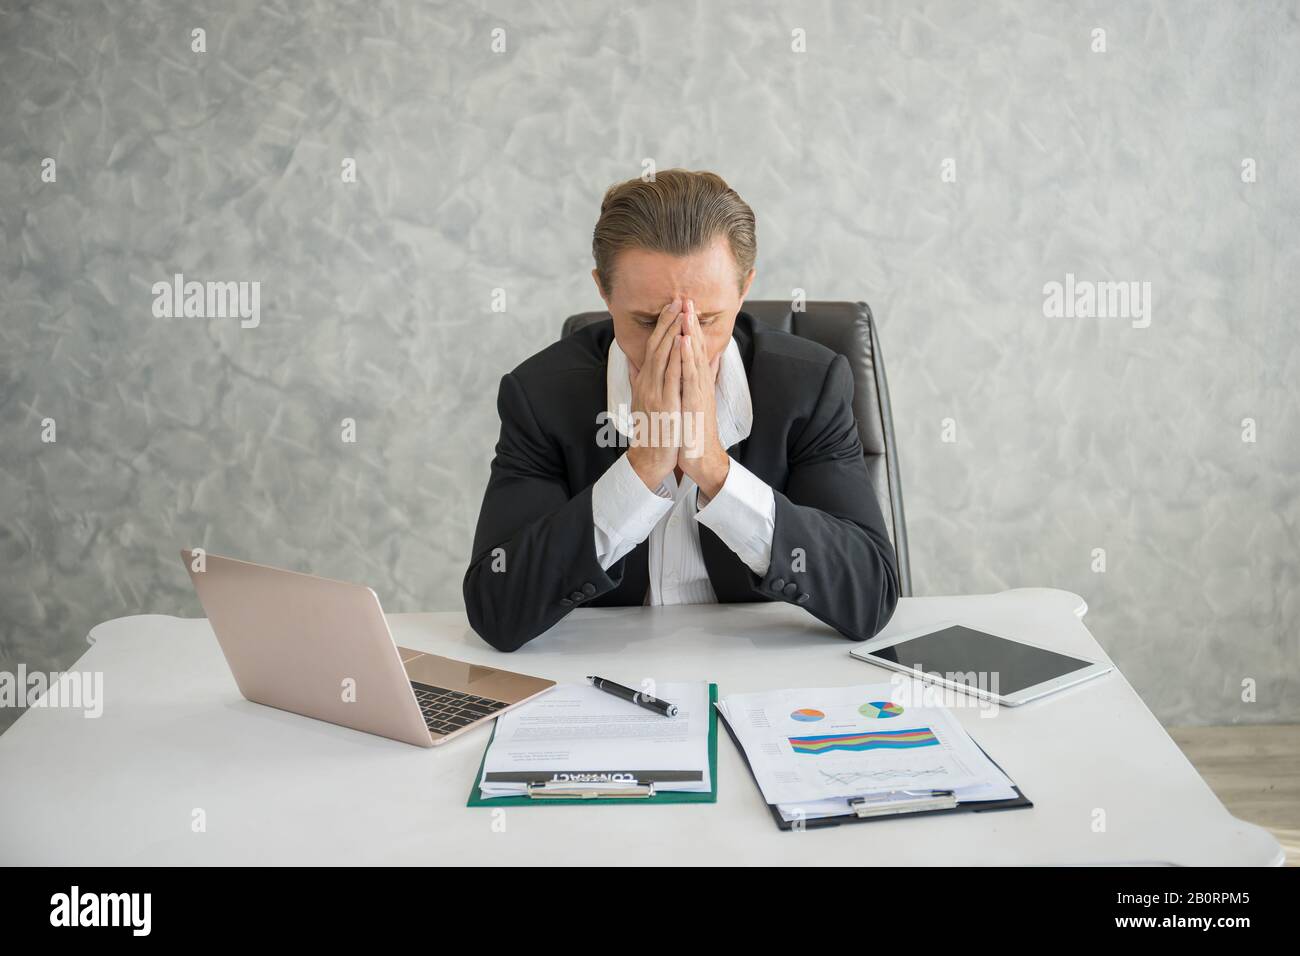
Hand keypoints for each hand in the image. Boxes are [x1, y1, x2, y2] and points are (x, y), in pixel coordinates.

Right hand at [626, 296, 683, 489]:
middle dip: (668, 321)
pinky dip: (676, 356)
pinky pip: (672, 376)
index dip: (662, 326)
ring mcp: (655, 393)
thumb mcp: (646, 402)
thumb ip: (642, 382)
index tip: (671, 307)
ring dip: (673, 331)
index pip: (653, 347)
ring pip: (664, 356)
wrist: (650, 460)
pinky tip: (682, 341)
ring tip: (681, 311)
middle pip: (657, 345)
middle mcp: (647, 383)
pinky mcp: (664, 404)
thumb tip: (636, 365)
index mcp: (645, 382)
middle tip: (677, 299)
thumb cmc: (653, 432)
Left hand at [678, 299, 728, 499]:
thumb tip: (699, 366)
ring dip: (692, 334)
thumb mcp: (691, 402)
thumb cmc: (693, 432)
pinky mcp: (696, 404)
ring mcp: (699, 393)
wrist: (701, 459)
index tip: (683, 307)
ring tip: (687, 312)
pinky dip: (688, 358)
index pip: (693, 350)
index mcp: (697, 383)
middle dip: (692, 323)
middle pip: (697, 348)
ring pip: (695, 358)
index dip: (689, 328)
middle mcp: (700, 385)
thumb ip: (695, 382)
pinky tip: (685, 342)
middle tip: (687, 298)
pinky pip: (691, 377)